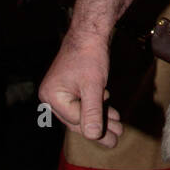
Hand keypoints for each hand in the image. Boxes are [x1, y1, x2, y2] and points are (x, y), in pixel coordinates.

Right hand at [39, 31, 122, 146]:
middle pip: (77, 118)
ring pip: (81, 110)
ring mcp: (59, 90)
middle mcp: (52, 95)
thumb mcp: (93, 86)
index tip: (114, 138)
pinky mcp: (69, 85)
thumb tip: (92, 136)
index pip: (76, 120)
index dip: (96, 128)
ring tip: (118, 127)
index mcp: (52, 96)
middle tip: (117, 138)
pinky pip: (82, 101)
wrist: (90, 31)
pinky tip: (109, 110)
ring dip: (100, 117)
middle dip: (99, 126)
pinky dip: (96, 106)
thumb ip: (92, 111)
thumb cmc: (90, 55)